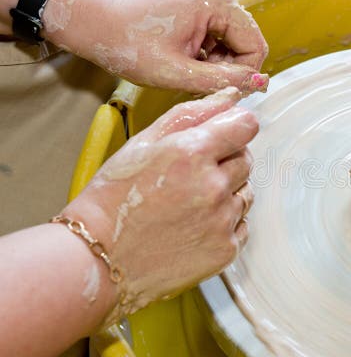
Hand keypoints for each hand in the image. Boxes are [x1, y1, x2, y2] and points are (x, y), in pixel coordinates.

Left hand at [43, 0, 268, 93]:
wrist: (90, 19)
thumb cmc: (126, 44)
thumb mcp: (178, 73)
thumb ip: (224, 80)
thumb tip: (260, 84)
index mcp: (217, 2)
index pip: (255, 46)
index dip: (244, 74)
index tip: (220, 89)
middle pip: (244, 39)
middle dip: (228, 66)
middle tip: (198, 80)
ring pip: (230, 36)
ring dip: (216, 58)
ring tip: (187, 68)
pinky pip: (215, 27)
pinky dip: (206, 47)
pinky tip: (183, 56)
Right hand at [61, 87, 257, 327]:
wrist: (99, 258)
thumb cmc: (113, 197)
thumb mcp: (143, 143)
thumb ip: (191, 114)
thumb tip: (231, 97)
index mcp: (192, 152)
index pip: (246, 126)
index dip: (233, 129)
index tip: (220, 138)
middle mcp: (213, 186)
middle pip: (247, 159)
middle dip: (225, 162)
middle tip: (188, 177)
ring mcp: (222, 220)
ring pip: (246, 192)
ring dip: (226, 193)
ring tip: (187, 203)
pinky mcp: (226, 249)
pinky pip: (241, 223)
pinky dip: (224, 222)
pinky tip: (192, 226)